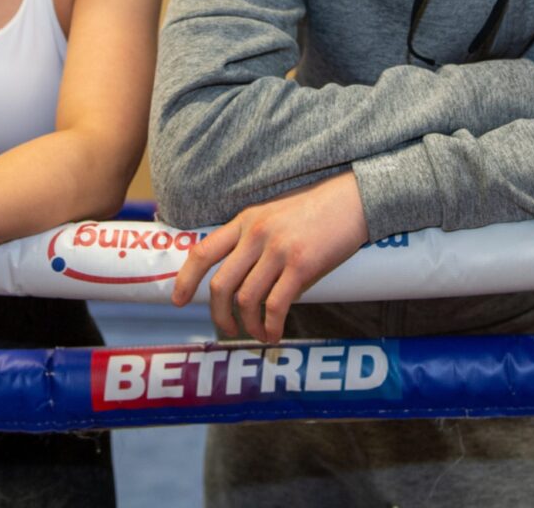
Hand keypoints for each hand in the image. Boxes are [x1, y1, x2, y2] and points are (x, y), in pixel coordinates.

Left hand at [171, 173, 367, 343]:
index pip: (203, 251)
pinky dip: (271, 326)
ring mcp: (278, 250)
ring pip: (247, 300)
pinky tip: (275, 334)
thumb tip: (239, 277)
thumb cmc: (317, 210)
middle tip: (226, 330)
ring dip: (248, 325)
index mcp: (245, 221)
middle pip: (221, 285)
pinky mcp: (302, 266)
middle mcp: (256, 234)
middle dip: (218, 315)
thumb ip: (253, 238)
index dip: (186, 279)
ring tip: (257, 334)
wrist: (354, 199)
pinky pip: (276, 306)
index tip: (178, 300)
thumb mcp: (273, 214)